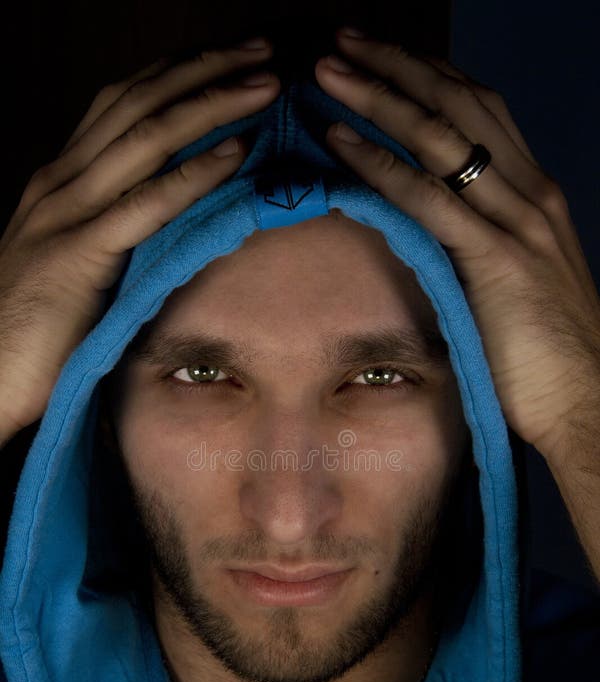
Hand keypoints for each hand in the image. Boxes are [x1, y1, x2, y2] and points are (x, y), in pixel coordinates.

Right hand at [0, 39, 279, 443]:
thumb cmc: (32, 329)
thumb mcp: (74, 262)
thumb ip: (110, 230)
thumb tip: (166, 216)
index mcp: (60, 180)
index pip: (122, 104)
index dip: (177, 74)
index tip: (229, 59)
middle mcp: (61, 182)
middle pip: (138, 103)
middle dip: (204, 69)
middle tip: (261, 49)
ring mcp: (67, 214)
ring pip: (146, 137)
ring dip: (210, 103)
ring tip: (263, 84)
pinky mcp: (79, 255)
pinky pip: (146, 204)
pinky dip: (194, 173)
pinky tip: (236, 151)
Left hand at [315, 28, 599, 454]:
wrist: (585, 398)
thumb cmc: (547, 350)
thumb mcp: (520, 279)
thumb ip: (484, 243)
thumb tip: (433, 229)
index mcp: (536, 194)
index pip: (482, 110)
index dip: (428, 77)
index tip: (382, 57)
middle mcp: (531, 193)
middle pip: (460, 104)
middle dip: (398, 66)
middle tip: (344, 43)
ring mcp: (517, 222)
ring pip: (441, 137)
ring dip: (380, 97)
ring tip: (329, 73)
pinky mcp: (496, 259)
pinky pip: (428, 198)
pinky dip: (380, 165)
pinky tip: (340, 144)